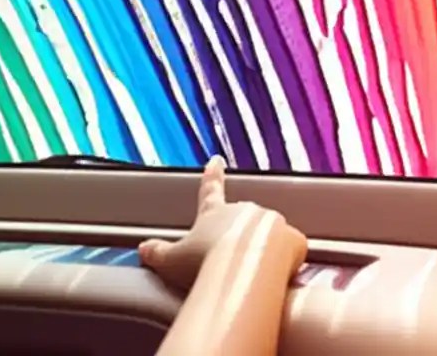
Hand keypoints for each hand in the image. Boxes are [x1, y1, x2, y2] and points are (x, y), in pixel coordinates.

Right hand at [138, 156, 306, 291]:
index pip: (211, 189)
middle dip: (240, 236)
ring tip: (252, 274)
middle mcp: (245, 211)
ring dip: (263, 250)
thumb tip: (143, 249)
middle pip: (243, 219)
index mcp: (215, 213)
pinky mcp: (293, 239)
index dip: (212, 175)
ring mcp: (271, 222)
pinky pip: (291, 250)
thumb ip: (157, 252)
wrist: (242, 270)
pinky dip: (285, 262)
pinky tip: (275, 277)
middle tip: (233, 261)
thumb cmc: (206, 263)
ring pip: (269, 235)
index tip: (216, 160)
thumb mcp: (172, 260)